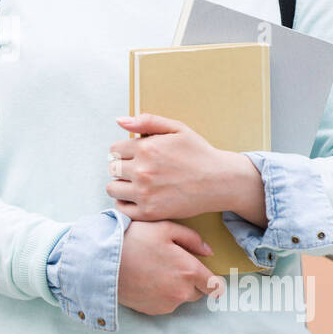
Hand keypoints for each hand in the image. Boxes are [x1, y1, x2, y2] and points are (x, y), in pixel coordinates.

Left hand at [107, 113, 236, 221]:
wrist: (220, 181)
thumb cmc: (199, 153)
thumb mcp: (177, 129)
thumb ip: (147, 122)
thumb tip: (120, 121)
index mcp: (146, 148)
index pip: (114, 150)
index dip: (124, 151)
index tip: (135, 155)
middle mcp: (142, 171)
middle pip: (112, 169)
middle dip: (122, 167)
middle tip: (137, 169)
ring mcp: (145, 193)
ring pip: (112, 188)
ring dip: (121, 185)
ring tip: (136, 183)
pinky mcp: (150, 212)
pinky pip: (122, 208)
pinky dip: (125, 202)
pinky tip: (136, 197)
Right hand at [117, 219, 224, 314]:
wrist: (102, 262)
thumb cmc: (134, 240)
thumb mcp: (164, 228)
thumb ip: (192, 238)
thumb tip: (208, 251)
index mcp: (188, 271)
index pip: (215, 286)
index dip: (213, 280)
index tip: (207, 275)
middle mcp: (181, 292)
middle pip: (197, 292)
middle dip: (190, 281)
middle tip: (172, 265)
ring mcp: (166, 304)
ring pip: (180, 298)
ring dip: (175, 288)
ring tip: (155, 270)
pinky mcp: (152, 311)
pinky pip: (165, 304)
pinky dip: (160, 295)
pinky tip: (147, 280)